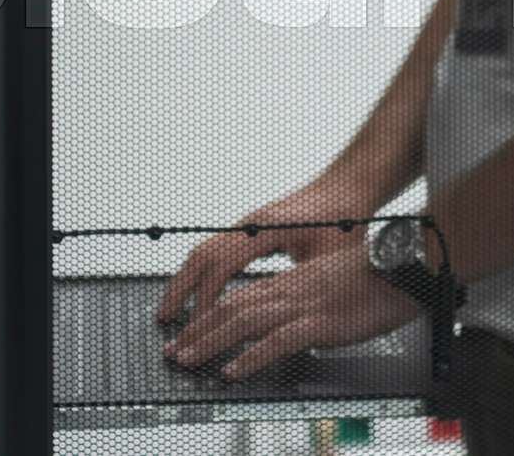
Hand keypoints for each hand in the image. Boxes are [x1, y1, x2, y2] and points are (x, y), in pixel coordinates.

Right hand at [155, 184, 369, 323]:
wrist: (349, 186)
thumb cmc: (344, 216)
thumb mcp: (328, 257)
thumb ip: (304, 284)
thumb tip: (289, 317)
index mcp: (265, 229)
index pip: (222, 265)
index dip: (207, 298)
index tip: (198, 326)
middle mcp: (250, 224)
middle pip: (200, 255)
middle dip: (179, 288)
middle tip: (164, 319)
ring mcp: (248, 225)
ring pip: (204, 251)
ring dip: (186, 280)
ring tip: (173, 310)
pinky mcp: (252, 230)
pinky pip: (216, 250)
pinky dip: (202, 272)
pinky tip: (201, 292)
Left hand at [165, 245, 420, 379]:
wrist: (403, 268)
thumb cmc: (374, 277)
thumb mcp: (330, 286)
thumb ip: (306, 301)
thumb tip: (289, 322)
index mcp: (292, 283)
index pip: (240, 298)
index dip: (209, 315)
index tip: (188, 331)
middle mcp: (290, 291)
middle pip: (232, 309)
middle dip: (198, 331)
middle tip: (175, 350)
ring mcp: (303, 305)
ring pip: (244, 322)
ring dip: (211, 343)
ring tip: (189, 359)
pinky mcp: (320, 322)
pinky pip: (277, 342)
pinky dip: (251, 357)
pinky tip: (234, 370)